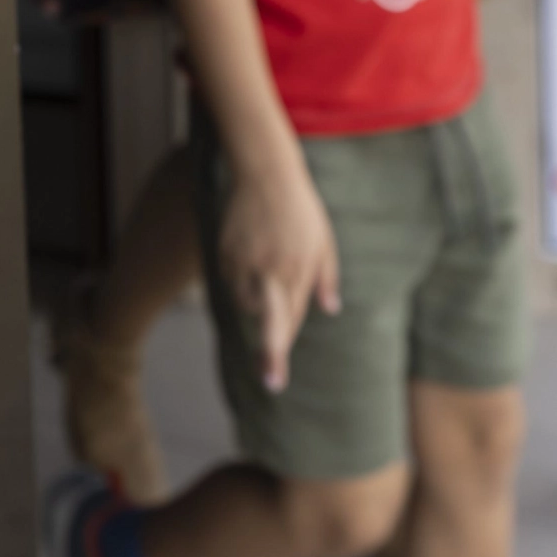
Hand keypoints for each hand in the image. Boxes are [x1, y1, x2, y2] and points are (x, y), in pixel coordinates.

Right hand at [217, 159, 336, 392]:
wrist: (265, 174)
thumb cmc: (301, 210)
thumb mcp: (324, 242)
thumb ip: (326, 279)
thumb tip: (331, 311)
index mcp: (296, 269)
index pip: (288, 320)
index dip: (280, 351)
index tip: (274, 380)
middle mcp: (269, 270)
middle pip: (268, 320)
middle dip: (269, 352)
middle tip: (270, 382)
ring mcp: (244, 262)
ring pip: (247, 303)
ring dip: (259, 306)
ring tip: (269, 277)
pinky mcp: (226, 254)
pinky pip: (234, 283)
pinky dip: (244, 285)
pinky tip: (254, 262)